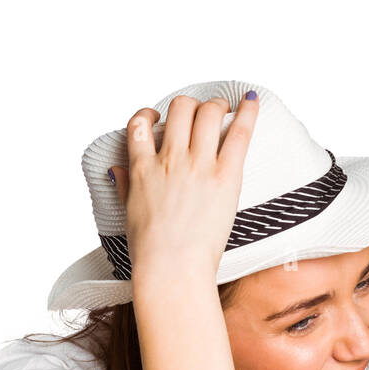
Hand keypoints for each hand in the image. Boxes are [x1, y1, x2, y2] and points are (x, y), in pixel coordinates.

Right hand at [107, 92, 258, 277]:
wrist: (171, 270)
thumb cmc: (150, 252)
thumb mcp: (129, 214)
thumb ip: (125, 186)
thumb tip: (116, 170)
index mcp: (142, 169)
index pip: (140, 124)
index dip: (149, 114)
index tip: (158, 116)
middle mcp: (170, 160)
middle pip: (179, 109)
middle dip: (189, 106)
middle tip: (199, 114)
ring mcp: (198, 166)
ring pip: (206, 113)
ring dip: (215, 105)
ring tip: (223, 109)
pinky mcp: (225, 177)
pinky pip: (238, 133)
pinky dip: (247, 112)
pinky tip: (252, 99)